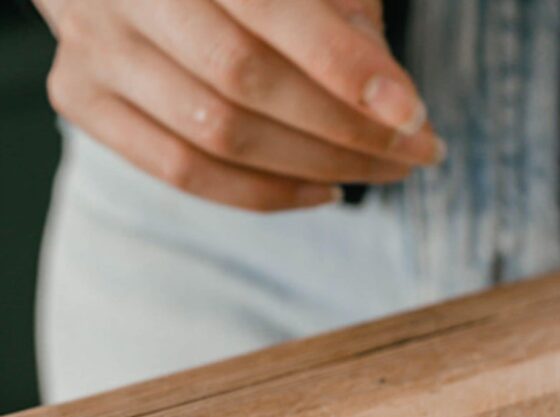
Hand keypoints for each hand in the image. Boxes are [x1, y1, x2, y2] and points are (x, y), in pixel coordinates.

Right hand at [36, 0, 443, 211]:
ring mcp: (91, 41)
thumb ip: (342, 5)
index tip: (413, 111)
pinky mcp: (79, 93)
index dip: (342, 63)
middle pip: (242, 80)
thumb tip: (390, 92)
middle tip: (418, 149)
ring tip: (386, 168)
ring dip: (319, 166)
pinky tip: (328, 189)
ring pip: (216, 134)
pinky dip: (266, 194)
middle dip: (347, 127)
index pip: (264, 5)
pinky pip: (181, 170)